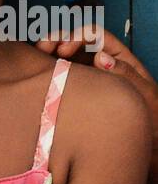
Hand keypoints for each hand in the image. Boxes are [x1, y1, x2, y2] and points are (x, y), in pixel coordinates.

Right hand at [36, 29, 157, 183]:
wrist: (148, 147)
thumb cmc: (152, 119)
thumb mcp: (146, 95)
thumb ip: (125, 74)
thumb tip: (100, 57)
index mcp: (119, 58)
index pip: (95, 36)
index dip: (78, 37)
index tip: (65, 50)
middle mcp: (100, 64)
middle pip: (75, 43)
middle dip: (57, 40)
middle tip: (43, 47)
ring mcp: (87, 78)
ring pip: (65, 58)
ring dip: (49, 52)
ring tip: (37, 54)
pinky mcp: (77, 93)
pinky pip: (61, 78)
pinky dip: (48, 72)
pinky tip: (38, 74)